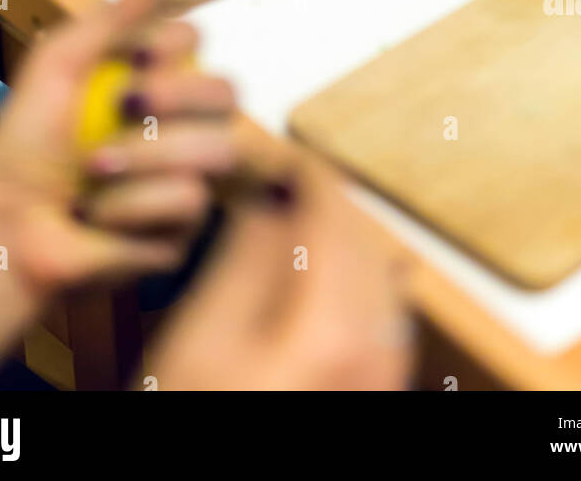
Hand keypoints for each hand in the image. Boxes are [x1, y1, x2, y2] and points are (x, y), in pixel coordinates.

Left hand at [0, 0, 236, 293]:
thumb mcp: (63, 62)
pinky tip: (97, 214)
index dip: (173, 47)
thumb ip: (120, 10)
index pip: (198, 41)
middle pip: (226, 93)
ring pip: (215, 151)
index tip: (136, 57)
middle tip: (124, 106)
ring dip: (144, 157)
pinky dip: (132, 205)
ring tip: (92, 169)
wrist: (2, 226)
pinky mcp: (182, 234)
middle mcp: (180, 127)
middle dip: (173, 98)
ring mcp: (186, 180)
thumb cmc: (23, 142)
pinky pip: (186, 205)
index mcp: (152, 80)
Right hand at [141, 162, 413, 391]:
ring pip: (380, 277)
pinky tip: (315, 283)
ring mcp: (384, 380)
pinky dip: (352, 284)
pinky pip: (381, 317)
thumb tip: (274, 195)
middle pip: (367, 240)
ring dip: (342, 242)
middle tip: (284, 186)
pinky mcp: (378, 397)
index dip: (308, 174)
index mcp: (334, 329)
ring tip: (295, 229)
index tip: (285, 157)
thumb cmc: (196, 422)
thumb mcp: (203, 335)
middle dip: (327, 205)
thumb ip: (249, 253)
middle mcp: (377, 354)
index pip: (337, 213)